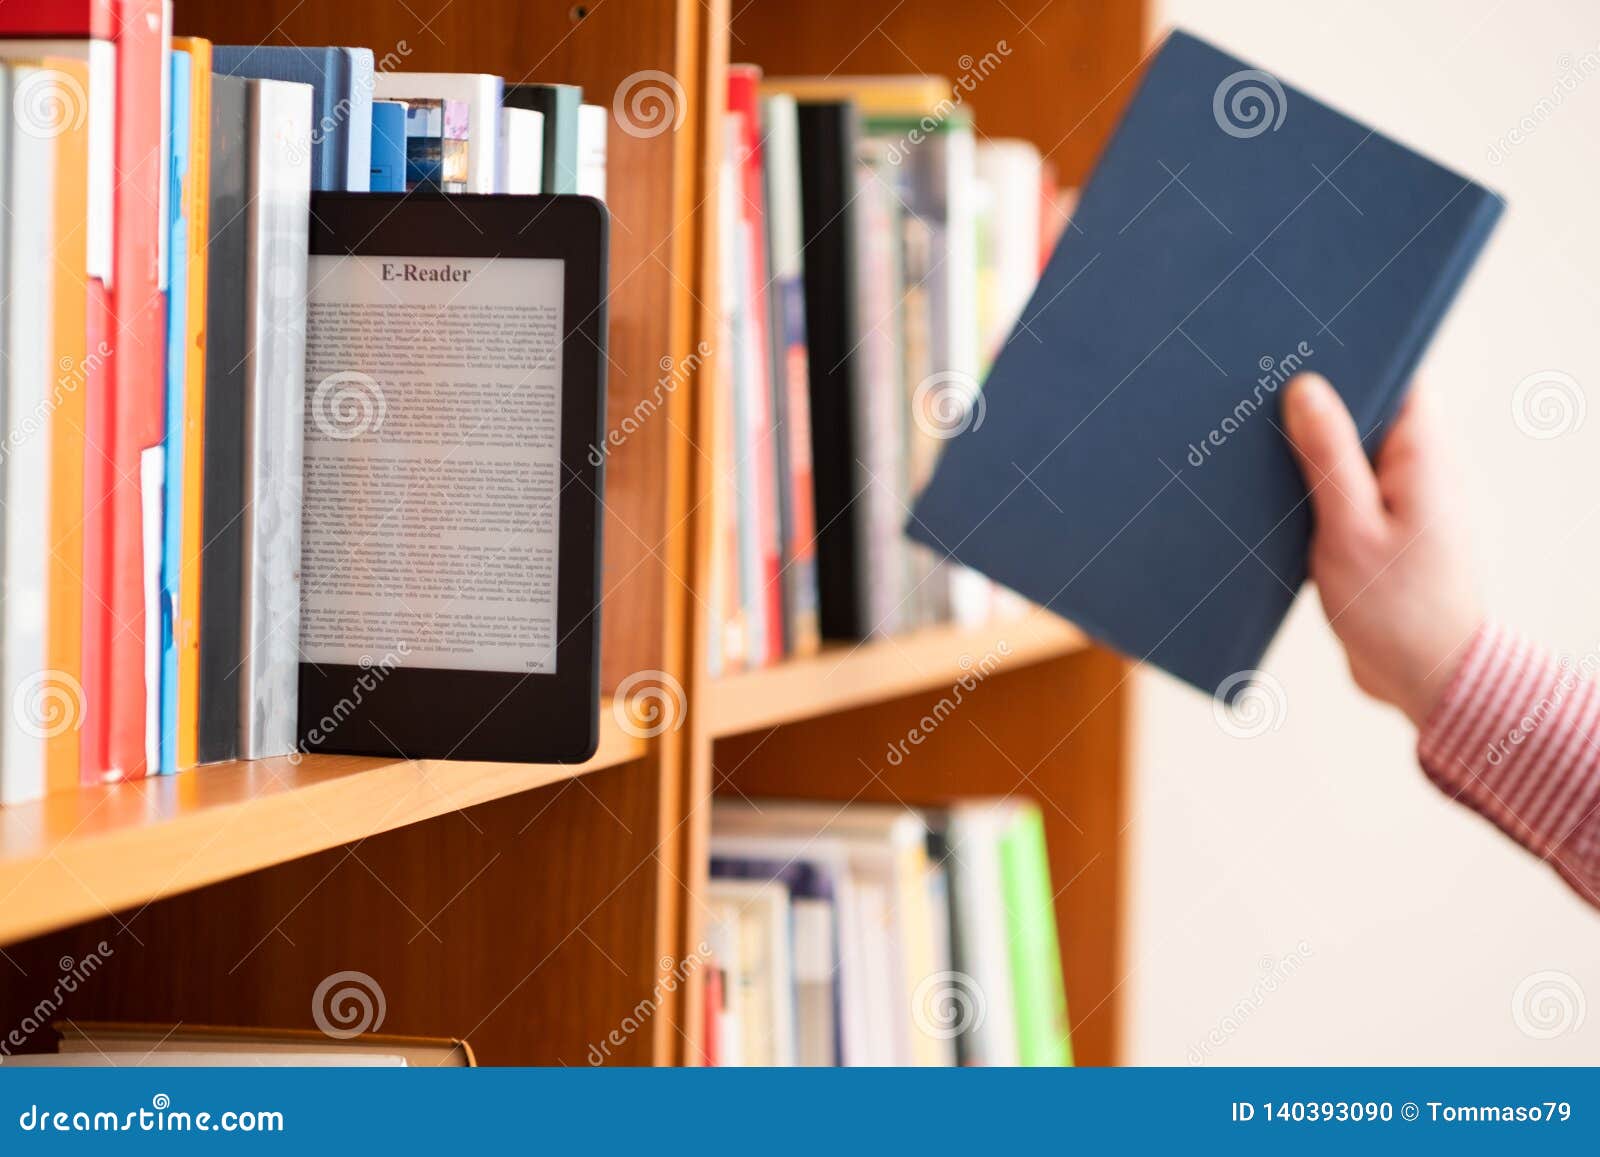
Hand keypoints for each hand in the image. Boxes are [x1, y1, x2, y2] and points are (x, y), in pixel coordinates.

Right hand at [1282, 373, 1481, 726]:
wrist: (1427, 681)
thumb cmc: (1398, 611)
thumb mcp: (1349, 527)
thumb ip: (1328, 455)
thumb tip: (1305, 387)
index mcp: (1423, 454)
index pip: (1393, 376)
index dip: (1345, 358)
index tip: (1291, 351)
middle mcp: (1418, 469)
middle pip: (1361, 413)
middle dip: (1310, 409)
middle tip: (1252, 403)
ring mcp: (1399, 500)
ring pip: (1344, 455)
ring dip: (1303, 457)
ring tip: (1248, 452)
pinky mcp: (1379, 531)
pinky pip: (1339, 493)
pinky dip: (1308, 494)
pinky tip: (1267, 502)